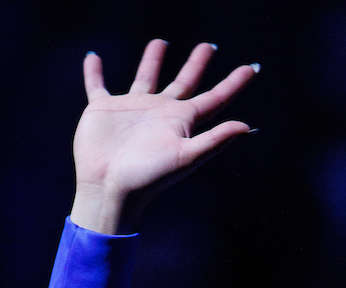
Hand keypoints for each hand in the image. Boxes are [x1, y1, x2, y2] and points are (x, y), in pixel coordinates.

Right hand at [70, 40, 257, 233]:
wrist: (110, 187)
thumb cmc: (149, 176)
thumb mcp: (187, 157)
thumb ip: (214, 140)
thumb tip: (246, 126)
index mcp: (181, 121)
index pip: (214, 99)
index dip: (234, 84)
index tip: (252, 68)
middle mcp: (159, 112)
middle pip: (184, 82)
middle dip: (197, 64)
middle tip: (209, 46)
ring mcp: (132, 109)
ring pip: (145, 77)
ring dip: (152, 60)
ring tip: (161, 42)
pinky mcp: (103, 109)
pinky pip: (97, 85)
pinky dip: (93, 72)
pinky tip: (93, 57)